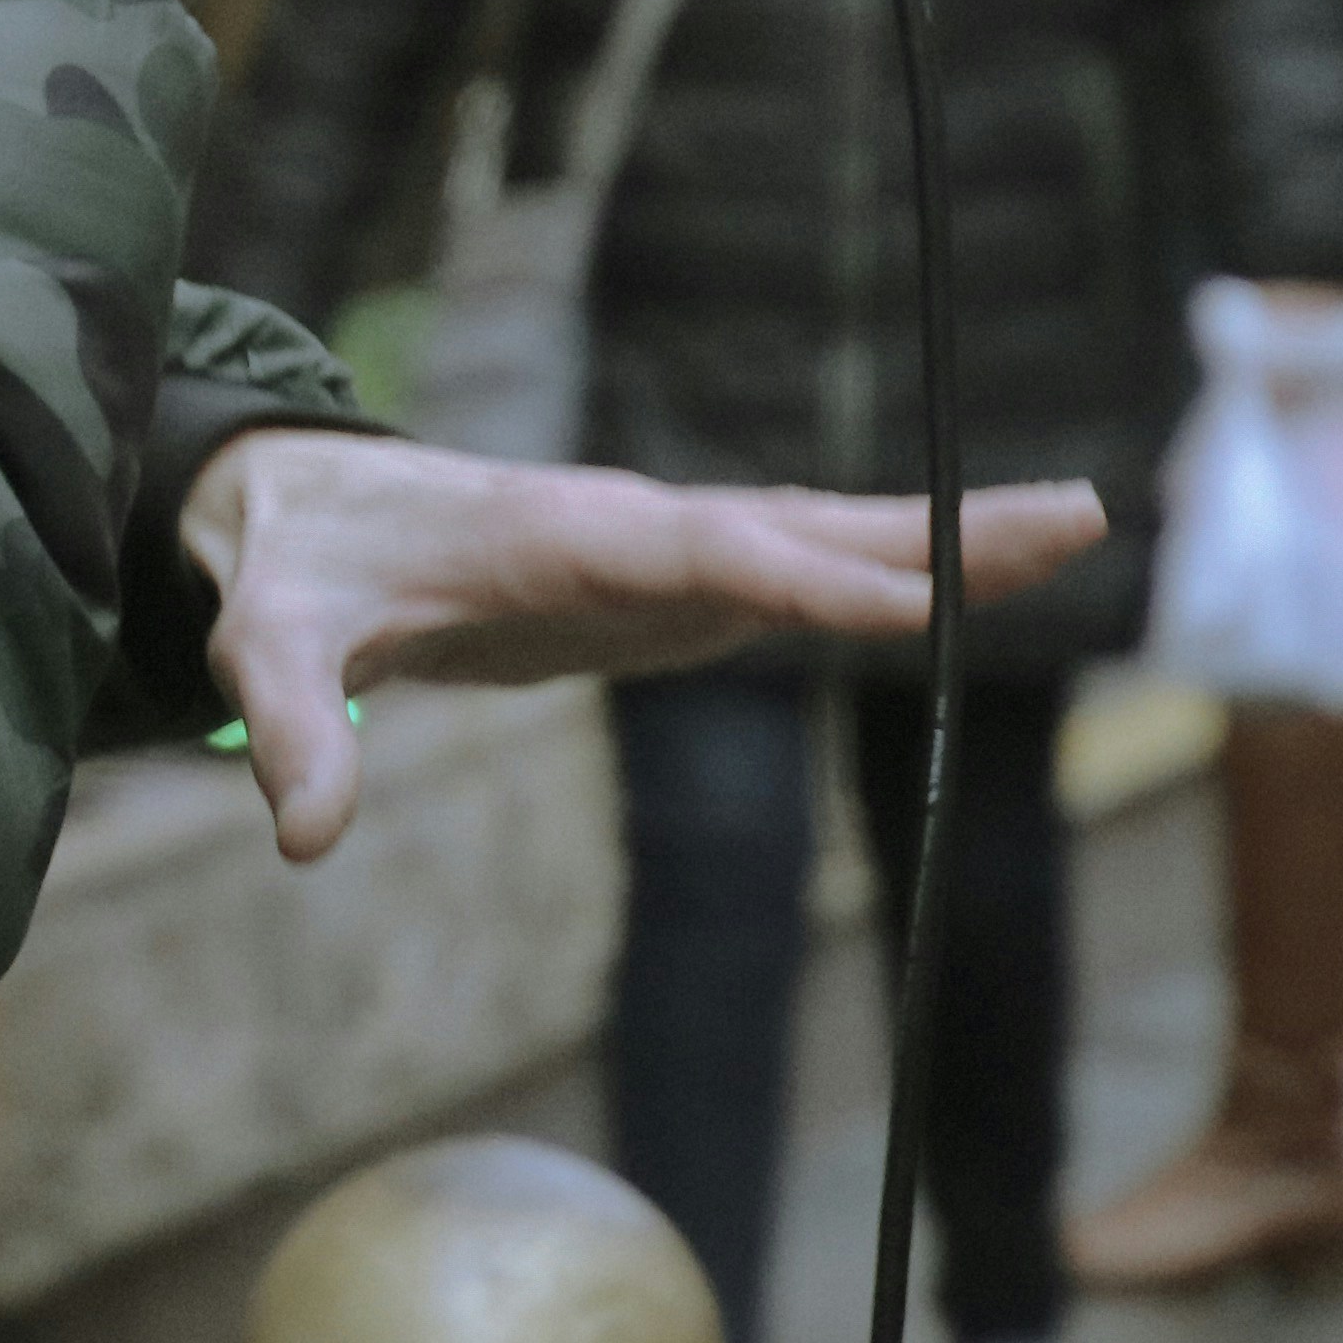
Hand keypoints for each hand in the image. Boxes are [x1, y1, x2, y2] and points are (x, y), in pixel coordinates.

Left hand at [179, 429, 1111, 862]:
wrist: (300, 506)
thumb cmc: (292, 566)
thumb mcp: (267, 642)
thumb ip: (286, 727)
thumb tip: (303, 836)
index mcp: (558, 530)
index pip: (696, 550)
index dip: (797, 574)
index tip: (905, 598)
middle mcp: (634, 526)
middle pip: (801, 524)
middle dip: (932, 528)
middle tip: (1076, 516)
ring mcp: (661, 552)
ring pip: (820, 539)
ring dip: (943, 538)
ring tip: (1074, 526)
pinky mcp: (667, 585)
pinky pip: (798, 572)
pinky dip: (891, 573)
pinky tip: (964, 588)